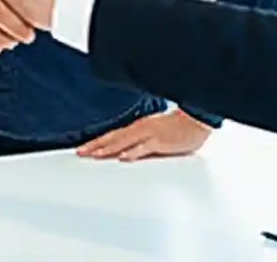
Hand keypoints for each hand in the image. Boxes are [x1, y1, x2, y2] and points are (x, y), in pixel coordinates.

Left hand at [76, 110, 213, 161]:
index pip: (113, 136)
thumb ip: (142, 141)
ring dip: (108, 148)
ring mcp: (149, 135)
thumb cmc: (179, 127)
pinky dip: (132, 152)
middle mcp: (140, 129)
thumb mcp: (156, 134)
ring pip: (124, 142)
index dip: (98, 142)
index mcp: (139, 127)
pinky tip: (123, 157)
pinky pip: (143, 147)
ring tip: (94, 155)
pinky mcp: (160, 141)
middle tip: (80, 152)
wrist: (196, 120)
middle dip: (95, 145)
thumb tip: (128, 151)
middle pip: (113, 138)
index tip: (84, 148)